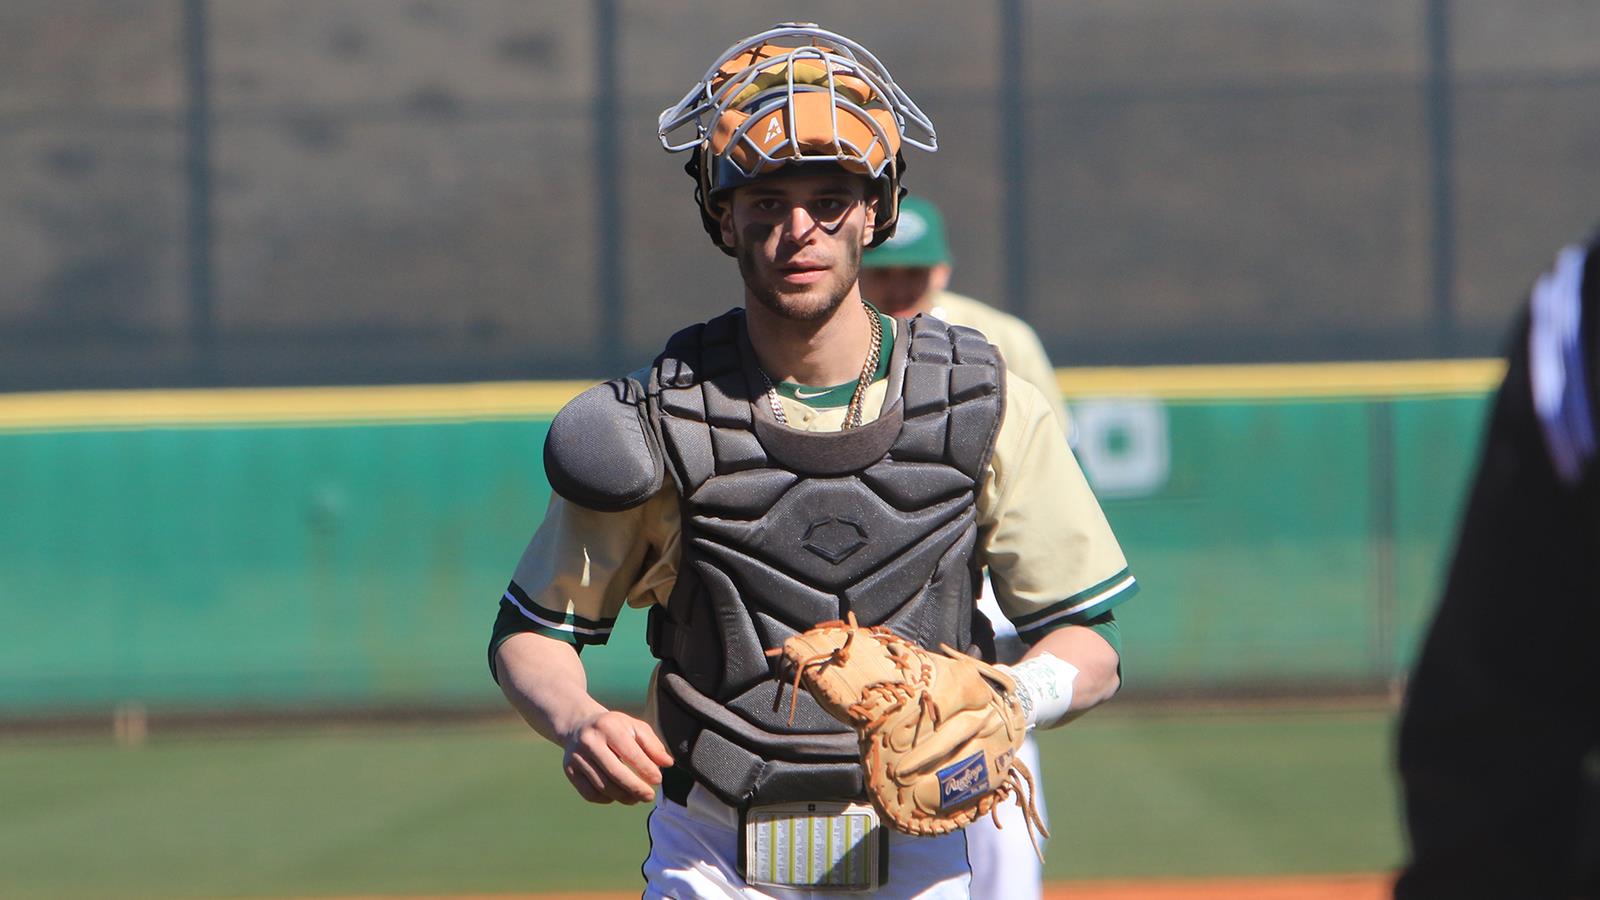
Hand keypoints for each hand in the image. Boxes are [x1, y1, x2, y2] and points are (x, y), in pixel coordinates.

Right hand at [560, 709, 674, 804]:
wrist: (579, 725)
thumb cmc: (614, 728)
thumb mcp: (635, 727)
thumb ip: (653, 745)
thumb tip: (667, 763)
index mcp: (608, 726)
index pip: (631, 754)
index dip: (647, 770)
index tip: (658, 780)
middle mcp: (589, 741)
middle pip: (615, 774)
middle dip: (636, 789)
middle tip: (649, 796)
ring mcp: (576, 757)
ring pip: (603, 786)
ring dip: (623, 797)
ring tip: (636, 798)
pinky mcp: (569, 771)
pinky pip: (590, 793)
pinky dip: (607, 799)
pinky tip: (617, 796)